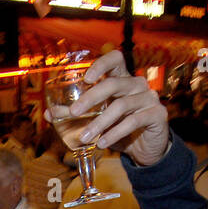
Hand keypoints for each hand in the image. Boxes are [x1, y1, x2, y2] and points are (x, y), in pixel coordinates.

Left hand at [56, 50, 169, 166]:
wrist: (146, 149)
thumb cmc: (119, 130)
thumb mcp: (97, 121)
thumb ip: (77, 115)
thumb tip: (49, 114)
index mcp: (123, 79)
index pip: (115, 59)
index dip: (101, 64)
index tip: (85, 78)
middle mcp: (137, 84)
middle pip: (113, 83)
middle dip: (90, 98)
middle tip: (73, 113)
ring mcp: (150, 98)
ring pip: (121, 105)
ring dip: (99, 122)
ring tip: (84, 137)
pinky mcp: (157, 114)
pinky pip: (133, 121)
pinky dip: (115, 133)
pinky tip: (102, 143)